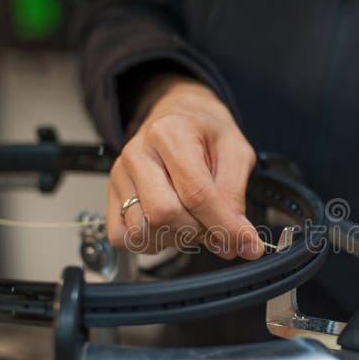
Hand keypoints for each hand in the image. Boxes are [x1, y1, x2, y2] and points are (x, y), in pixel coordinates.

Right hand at [106, 75, 262, 259]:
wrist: (179, 114)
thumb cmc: (206, 132)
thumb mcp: (236, 153)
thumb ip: (236, 196)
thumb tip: (238, 240)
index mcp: (170, 134)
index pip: (196, 193)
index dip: (224, 226)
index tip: (247, 244)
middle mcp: (138, 153)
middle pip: (164, 214)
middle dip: (197, 230)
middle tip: (213, 222)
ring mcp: (120, 174)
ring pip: (142, 230)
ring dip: (174, 238)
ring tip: (191, 220)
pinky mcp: (112, 193)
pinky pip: (122, 237)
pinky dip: (150, 242)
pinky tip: (168, 227)